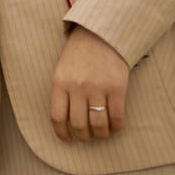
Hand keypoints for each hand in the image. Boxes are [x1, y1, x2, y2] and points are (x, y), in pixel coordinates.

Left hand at [49, 26, 127, 141]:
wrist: (101, 35)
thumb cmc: (79, 56)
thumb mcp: (62, 72)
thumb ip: (62, 94)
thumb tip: (66, 123)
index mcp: (60, 83)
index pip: (57, 117)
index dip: (62, 133)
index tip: (68, 140)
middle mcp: (77, 87)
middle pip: (79, 124)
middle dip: (83, 137)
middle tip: (87, 138)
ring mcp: (98, 87)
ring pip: (98, 124)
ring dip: (100, 135)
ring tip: (101, 134)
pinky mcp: (117, 88)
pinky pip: (117, 116)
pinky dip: (117, 127)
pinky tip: (115, 128)